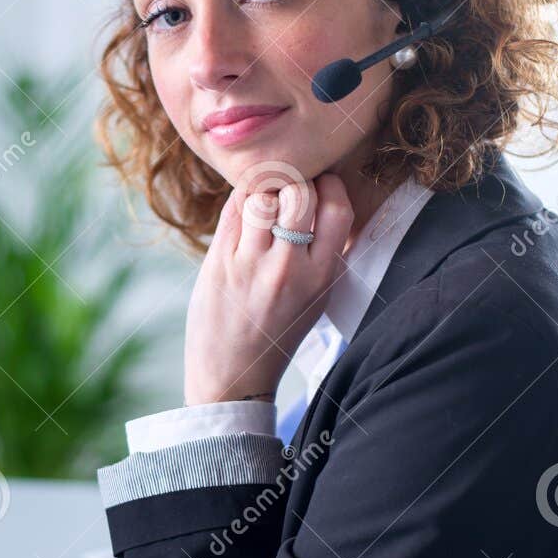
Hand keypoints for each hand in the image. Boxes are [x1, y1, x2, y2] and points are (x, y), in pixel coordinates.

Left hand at [183, 171, 353, 405]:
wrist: (233, 376)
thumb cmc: (277, 331)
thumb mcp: (317, 298)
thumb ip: (326, 254)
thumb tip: (328, 198)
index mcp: (321, 277)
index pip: (337, 208)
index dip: (328, 185)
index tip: (318, 187)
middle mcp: (289, 269)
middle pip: (300, 192)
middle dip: (294, 182)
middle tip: (285, 190)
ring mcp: (251, 264)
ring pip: (264, 195)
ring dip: (264, 190)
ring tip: (262, 201)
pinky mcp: (219, 262)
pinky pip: (234, 208)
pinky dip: (241, 199)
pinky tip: (243, 210)